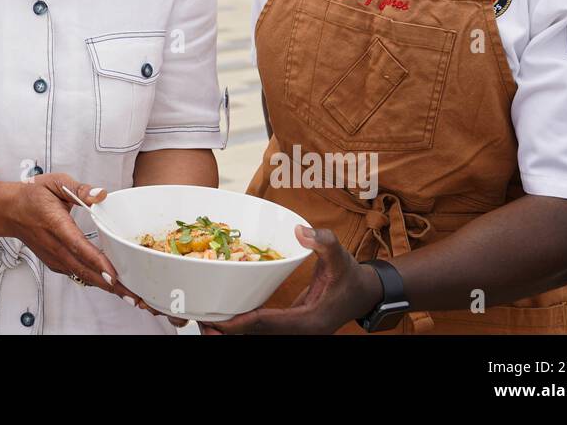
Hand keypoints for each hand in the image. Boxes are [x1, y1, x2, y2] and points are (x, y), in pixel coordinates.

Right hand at [7, 173, 146, 308]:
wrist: (9, 211)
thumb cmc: (32, 195)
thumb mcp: (55, 182)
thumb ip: (79, 188)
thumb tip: (100, 195)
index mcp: (56, 225)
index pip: (79, 246)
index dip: (97, 262)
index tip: (114, 275)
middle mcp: (55, 246)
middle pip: (85, 270)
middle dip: (112, 285)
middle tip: (136, 296)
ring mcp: (55, 257)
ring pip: (83, 276)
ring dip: (107, 287)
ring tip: (132, 296)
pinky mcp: (56, 262)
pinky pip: (78, 274)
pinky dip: (96, 282)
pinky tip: (114, 286)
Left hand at [199, 226, 380, 334]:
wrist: (364, 293)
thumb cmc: (351, 275)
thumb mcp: (339, 256)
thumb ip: (324, 242)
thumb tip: (301, 231)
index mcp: (309, 320)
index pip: (268, 324)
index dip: (242, 322)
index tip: (219, 319)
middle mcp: (301, 331)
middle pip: (259, 335)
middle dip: (232, 331)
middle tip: (203, 323)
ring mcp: (297, 331)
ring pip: (261, 335)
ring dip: (236, 331)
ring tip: (207, 324)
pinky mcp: (293, 327)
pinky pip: (265, 328)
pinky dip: (247, 325)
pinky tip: (229, 317)